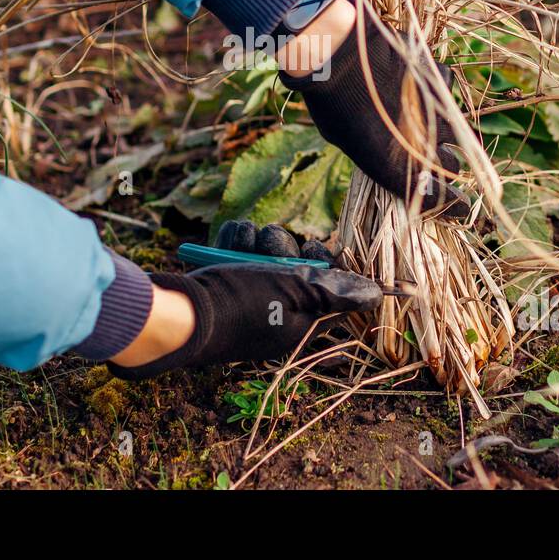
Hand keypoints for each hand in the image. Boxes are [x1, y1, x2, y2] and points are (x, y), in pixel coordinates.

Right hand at [108, 223, 379, 378]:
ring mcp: (245, 291)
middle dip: (283, 245)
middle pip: (293, 260)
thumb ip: (334, 292)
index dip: (321, 261)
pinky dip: (230, 242)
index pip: (325, 284)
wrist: (182, 312)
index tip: (312, 250)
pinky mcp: (220, 276)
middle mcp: (274, 307)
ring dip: (255, 239)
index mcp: (298, 320)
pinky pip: (235, 247)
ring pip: (263, 247)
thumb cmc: (243, 305)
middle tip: (271, 248)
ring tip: (244, 247)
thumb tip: (376, 296)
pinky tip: (224, 245)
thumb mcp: (295, 294)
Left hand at [279, 2, 461, 211]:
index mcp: (400, 169)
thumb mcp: (347, 140)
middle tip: (435, 155)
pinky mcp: (439, 80)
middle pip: (454, 166)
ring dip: (444, 127)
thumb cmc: (333, 105)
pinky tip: (420, 85)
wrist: (340, 59)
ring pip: (456, 129)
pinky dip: (437, 91)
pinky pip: (446, 90)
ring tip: (426, 116)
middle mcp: (426, 146)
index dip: (452, 205)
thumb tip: (384, 151)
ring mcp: (437, 113)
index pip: (439, 199)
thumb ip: (375, 152)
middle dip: (447, 164)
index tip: (462, 208)